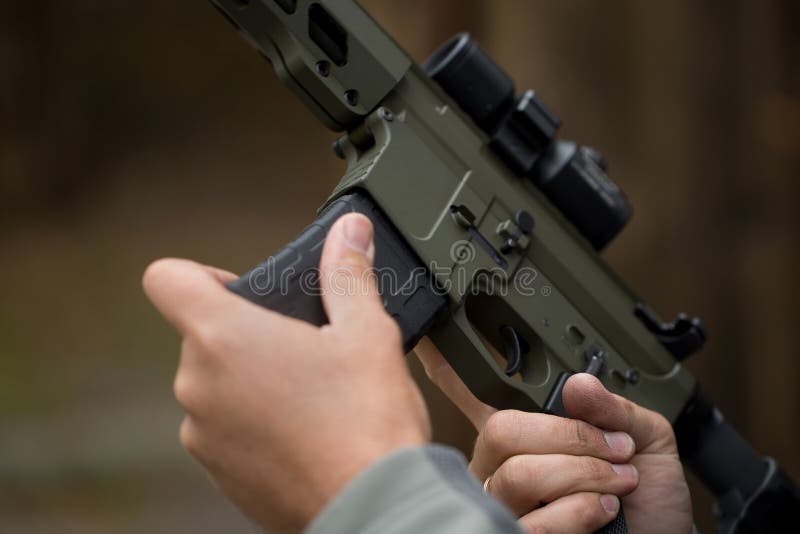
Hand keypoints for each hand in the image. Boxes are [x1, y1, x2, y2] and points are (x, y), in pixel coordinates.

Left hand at [143, 214, 429, 532]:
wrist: (374, 505)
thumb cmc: (366, 420)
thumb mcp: (366, 332)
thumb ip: (348, 274)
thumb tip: (349, 230)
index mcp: (223, 337)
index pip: (167, 279)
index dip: (200, 274)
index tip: (241, 290)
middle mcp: (197, 384)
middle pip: (201, 334)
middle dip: (246, 333)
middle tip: (302, 346)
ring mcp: (202, 433)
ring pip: (214, 383)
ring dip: (249, 379)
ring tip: (308, 394)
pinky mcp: (218, 472)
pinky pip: (223, 427)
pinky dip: (252, 421)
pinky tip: (302, 431)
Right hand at [415, 338, 691, 532]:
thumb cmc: (646, 499)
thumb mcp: (644, 439)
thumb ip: (615, 409)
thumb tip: (577, 384)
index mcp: (525, 435)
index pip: (475, 397)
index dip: (446, 370)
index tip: (427, 341)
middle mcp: (502, 469)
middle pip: (499, 429)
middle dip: (567, 435)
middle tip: (610, 448)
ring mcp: (504, 507)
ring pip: (518, 474)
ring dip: (582, 474)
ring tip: (615, 484)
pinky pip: (534, 521)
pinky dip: (579, 511)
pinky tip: (601, 513)